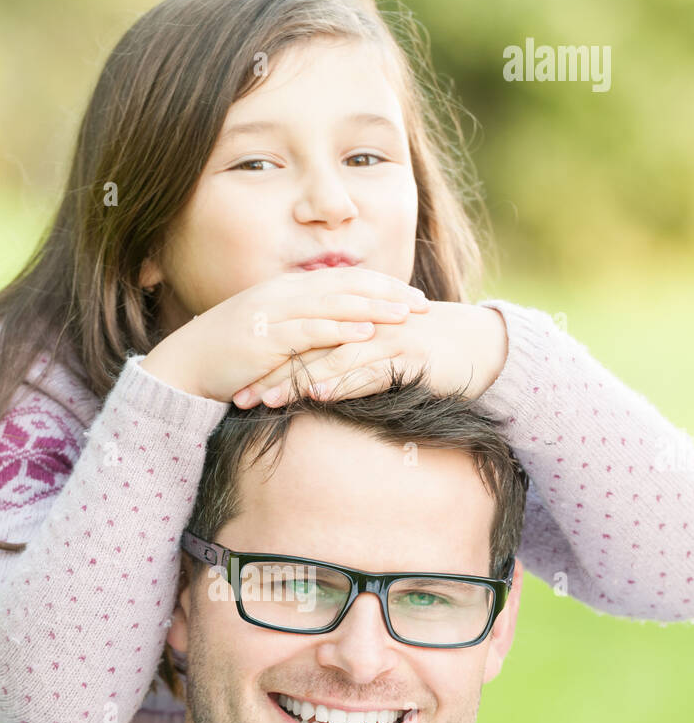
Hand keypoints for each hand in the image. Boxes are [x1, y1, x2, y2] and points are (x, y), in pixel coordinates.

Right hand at [137, 268, 429, 402]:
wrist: (187, 365)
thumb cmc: (230, 357)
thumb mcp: (271, 337)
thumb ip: (301, 332)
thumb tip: (333, 338)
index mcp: (288, 291)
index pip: (343, 281)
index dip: (380, 286)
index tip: (411, 296)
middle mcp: (285, 294)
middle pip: (346, 286)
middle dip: (388, 294)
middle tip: (423, 304)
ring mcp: (275, 314)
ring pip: (334, 304)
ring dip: (373, 308)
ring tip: (406, 315)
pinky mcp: (267, 338)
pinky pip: (310, 331)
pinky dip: (340, 330)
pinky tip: (366, 333)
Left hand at [231, 301, 508, 407]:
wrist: (483, 347)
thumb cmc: (432, 355)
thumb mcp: (385, 354)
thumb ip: (352, 364)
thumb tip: (317, 387)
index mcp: (355, 323)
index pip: (302, 342)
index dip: (269, 363)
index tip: (239, 384)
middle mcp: (365, 325)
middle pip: (308, 350)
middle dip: (271, 374)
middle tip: (239, 397)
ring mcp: (386, 337)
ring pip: (331, 360)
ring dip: (297, 381)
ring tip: (268, 399)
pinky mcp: (408, 354)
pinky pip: (369, 370)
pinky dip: (342, 383)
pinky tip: (319, 395)